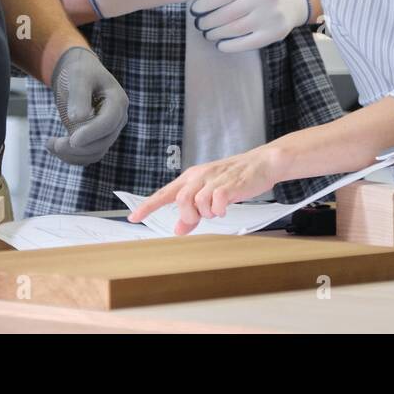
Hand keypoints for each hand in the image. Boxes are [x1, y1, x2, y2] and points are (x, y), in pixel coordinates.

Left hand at [45, 47, 128, 165]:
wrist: (80, 73)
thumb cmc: (80, 71)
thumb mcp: (78, 77)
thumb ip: (79, 95)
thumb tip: (78, 118)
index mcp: (118, 101)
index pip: (109, 122)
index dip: (91, 133)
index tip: (71, 140)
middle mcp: (118, 119)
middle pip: (102, 142)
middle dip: (77, 147)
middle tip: (53, 143)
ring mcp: (109, 130)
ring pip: (95, 153)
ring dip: (72, 154)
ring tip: (49, 144)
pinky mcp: (98, 138)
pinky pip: (88, 155)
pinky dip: (71, 156)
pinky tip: (53, 146)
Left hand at [128, 145, 286, 235]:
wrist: (260, 163)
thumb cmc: (233, 179)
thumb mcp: (209, 194)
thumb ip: (192, 213)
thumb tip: (178, 229)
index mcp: (191, 177)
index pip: (164, 193)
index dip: (148, 206)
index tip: (133, 218)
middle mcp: (199, 176)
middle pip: (181, 200)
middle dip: (189, 215)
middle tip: (202, 217)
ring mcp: (214, 180)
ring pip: (198, 203)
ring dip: (207, 213)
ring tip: (218, 208)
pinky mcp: (229, 185)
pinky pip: (217, 203)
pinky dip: (220, 210)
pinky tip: (226, 207)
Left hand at [190, 0, 309, 51]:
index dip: (204, 3)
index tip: (194, 9)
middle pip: (226, 13)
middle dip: (208, 21)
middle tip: (199, 23)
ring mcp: (271, 16)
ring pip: (235, 29)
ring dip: (216, 33)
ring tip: (207, 33)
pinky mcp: (275, 33)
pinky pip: (248, 43)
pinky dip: (230, 46)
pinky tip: (220, 44)